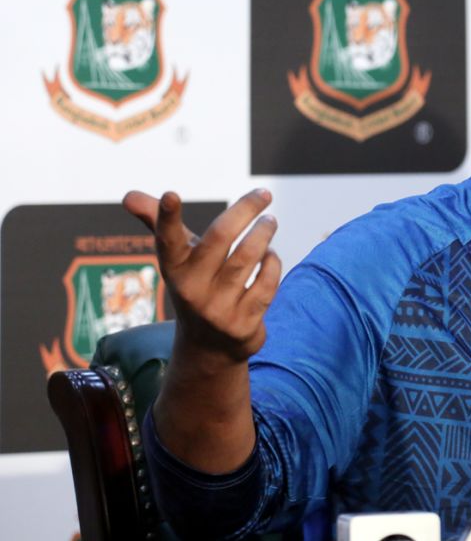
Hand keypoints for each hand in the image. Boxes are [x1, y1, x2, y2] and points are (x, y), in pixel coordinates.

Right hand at [124, 189, 280, 363]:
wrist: (209, 348)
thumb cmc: (196, 285)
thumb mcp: (179, 259)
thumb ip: (158, 224)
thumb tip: (128, 195)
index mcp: (173, 269)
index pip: (167, 241)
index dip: (166, 217)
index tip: (170, 194)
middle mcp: (192, 289)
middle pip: (220, 237)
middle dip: (245, 209)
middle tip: (264, 194)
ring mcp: (218, 308)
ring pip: (248, 256)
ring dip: (263, 232)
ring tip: (269, 221)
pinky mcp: (243, 323)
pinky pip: (267, 282)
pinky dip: (272, 262)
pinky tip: (270, 255)